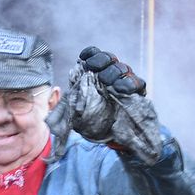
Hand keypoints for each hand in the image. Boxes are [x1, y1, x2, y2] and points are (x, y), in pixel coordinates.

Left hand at [67, 45, 163, 163]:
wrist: (111, 139)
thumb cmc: (91, 124)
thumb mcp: (74, 113)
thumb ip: (68, 101)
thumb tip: (56, 91)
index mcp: (96, 75)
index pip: (95, 56)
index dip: (91, 55)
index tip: (84, 59)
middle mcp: (111, 76)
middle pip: (110, 60)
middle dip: (103, 62)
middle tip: (95, 70)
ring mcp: (126, 83)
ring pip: (123, 69)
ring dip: (114, 73)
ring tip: (107, 82)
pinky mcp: (138, 94)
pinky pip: (137, 84)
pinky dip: (129, 84)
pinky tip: (120, 89)